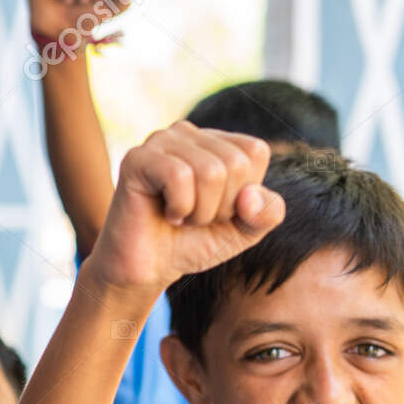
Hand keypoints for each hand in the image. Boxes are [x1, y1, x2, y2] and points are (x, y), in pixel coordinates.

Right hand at [83, 121, 284, 294]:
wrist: (146, 270)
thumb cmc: (190, 244)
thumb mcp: (243, 232)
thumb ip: (267, 214)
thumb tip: (251, 196)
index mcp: (215, 141)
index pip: (254, 152)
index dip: (243, 194)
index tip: (215, 210)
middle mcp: (187, 133)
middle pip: (234, 162)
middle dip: (221, 206)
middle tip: (194, 218)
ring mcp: (160, 142)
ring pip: (210, 171)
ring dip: (200, 211)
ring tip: (180, 217)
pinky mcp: (136, 159)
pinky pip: (179, 176)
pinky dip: (180, 207)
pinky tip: (166, 214)